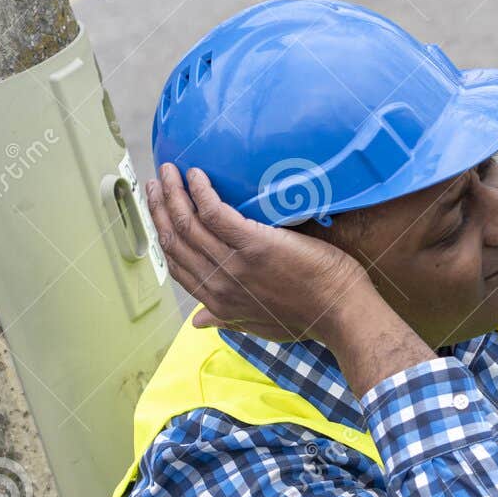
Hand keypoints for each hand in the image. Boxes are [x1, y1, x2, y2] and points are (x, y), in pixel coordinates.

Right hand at [145, 163, 371, 341]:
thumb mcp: (259, 325)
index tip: (158, 211)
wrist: (341, 313)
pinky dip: (202, 192)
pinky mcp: (255, 246)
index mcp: (217, 302)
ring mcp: (235, 265)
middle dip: (160, 208)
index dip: (162, 233)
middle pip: (176, 240)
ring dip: (174, 193)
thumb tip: (198, 322)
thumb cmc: (308, 318)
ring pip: (189, 224)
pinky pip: (215, 214)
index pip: (176, 263)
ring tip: (169, 171)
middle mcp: (219, 284)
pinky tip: (197, 176)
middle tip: (156, 182)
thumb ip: (226, 320)